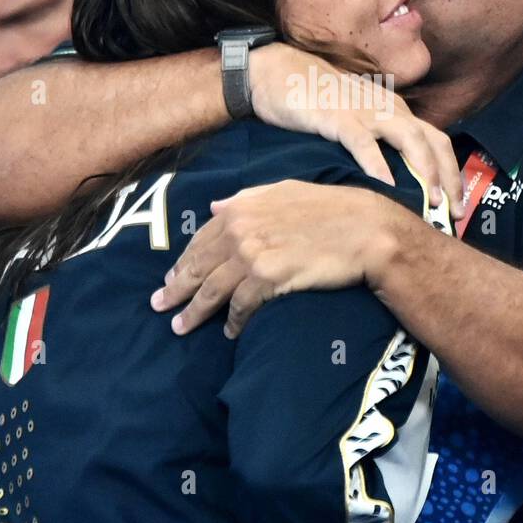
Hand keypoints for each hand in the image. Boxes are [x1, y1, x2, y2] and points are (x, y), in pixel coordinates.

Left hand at [151, 180, 397, 337]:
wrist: (362, 228)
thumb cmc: (328, 207)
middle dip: (176, 289)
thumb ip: (245, 199)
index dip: (182, 262)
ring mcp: (251, 256)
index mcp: (237, 209)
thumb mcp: (282, 191)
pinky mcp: (268, 280)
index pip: (199, 241)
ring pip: (212, 291)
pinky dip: (233, 322)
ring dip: (195, 312)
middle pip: (197, 267)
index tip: (170, 278)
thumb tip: (214, 207)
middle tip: (160, 306)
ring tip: (181, 327)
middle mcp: (238, 232)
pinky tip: (229, 332)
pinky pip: (241, 307)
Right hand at [248, 44, 462, 219]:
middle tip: (456, 212)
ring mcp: (364, 111)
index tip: (458, 206)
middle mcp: (388, 109)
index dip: (452, 173)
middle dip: (449, 177)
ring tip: (433, 201)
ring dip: (425, 170)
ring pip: (409, 138)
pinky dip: (377, 163)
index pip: (436, 142)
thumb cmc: (316, 100)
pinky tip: (386, 185)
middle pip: (433, 141)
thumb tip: (393, 183)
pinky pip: (363, 142)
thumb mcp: (357, 119)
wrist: (278, 72)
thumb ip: (377, 142)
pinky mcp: (337, 117)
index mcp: (395, 111)